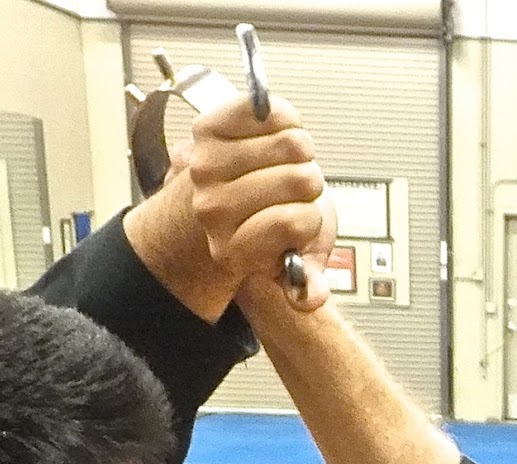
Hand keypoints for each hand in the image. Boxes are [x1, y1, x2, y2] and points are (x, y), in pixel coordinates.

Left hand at [186, 95, 335, 309]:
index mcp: (232, 250)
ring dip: (301, 151)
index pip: (297, 223)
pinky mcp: (209, 127)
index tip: (298, 222)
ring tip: (284, 163)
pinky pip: (271, 112)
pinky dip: (285, 119)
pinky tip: (275, 134)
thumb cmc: (268, 223)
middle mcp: (212, 211)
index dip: (310, 220)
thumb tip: (310, 298)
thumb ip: (308, 285)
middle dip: (309, 184)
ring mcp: (206, 166)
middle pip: (300, 181)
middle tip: (294, 189)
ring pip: (293, 144)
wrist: (230, 194)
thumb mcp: (294, 262)